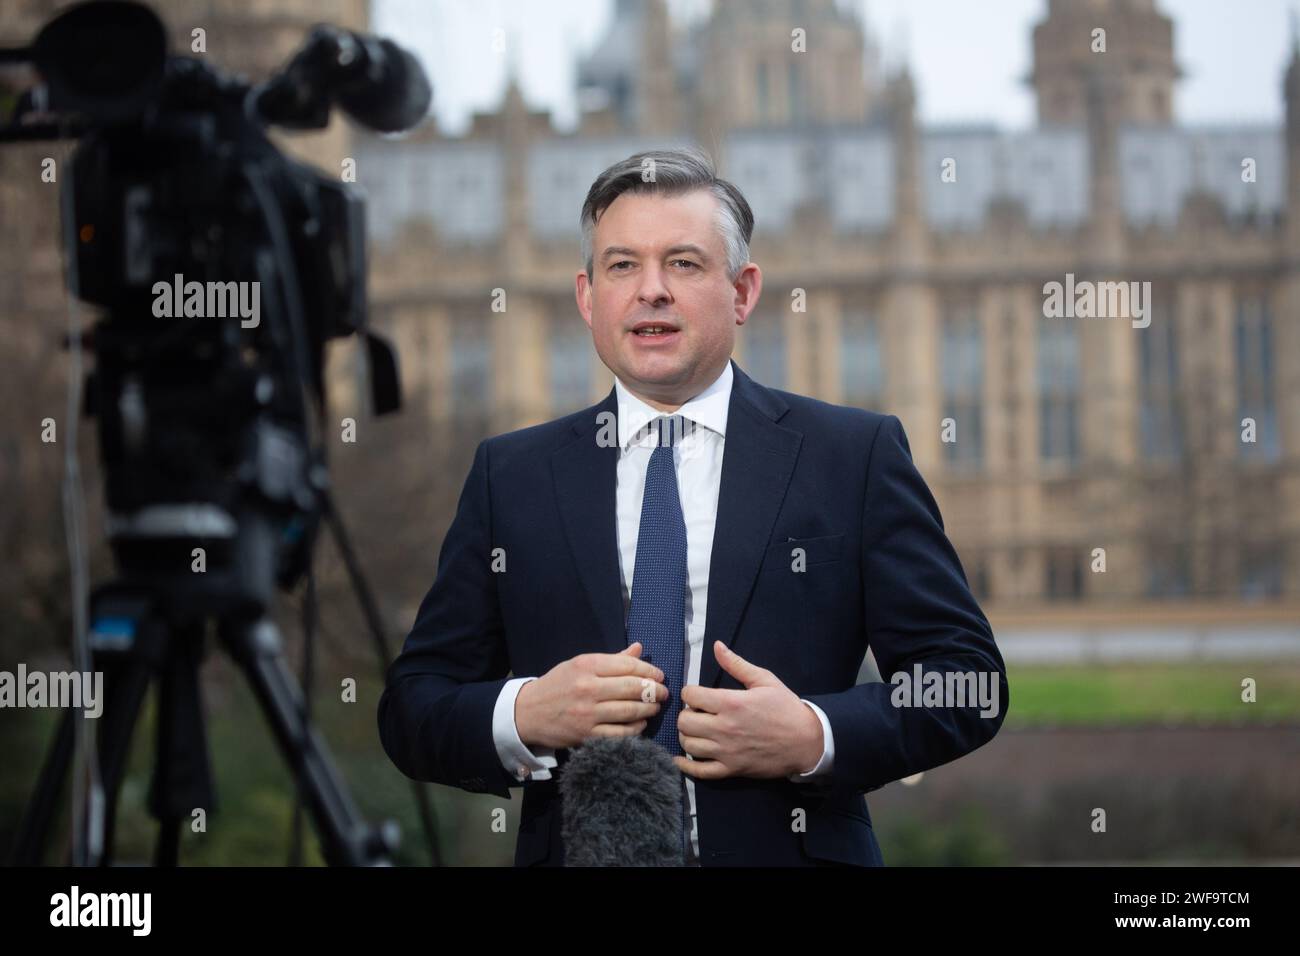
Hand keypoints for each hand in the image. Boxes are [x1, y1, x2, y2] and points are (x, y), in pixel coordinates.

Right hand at [515, 642, 668, 749]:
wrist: (527, 713)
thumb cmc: (557, 685)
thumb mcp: (578, 665)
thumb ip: (611, 659)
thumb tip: (639, 649)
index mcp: (586, 665)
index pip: (627, 665)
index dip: (648, 671)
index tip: (659, 675)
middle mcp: (587, 688)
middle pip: (632, 688)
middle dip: (654, 690)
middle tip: (663, 692)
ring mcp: (587, 714)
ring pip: (629, 711)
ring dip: (649, 709)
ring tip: (655, 707)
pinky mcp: (586, 735)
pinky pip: (620, 733)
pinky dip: (636, 728)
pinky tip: (641, 723)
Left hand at [673, 641, 823, 779]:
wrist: (807, 741)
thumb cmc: (786, 708)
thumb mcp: (765, 680)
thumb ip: (737, 664)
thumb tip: (717, 646)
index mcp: (731, 703)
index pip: (690, 695)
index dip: (691, 692)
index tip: (698, 695)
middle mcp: (724, 728)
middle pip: (684, 721)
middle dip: (687, 713)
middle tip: (698, 713)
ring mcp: (726, 751)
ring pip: (688, 744)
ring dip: (688, 735)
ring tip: (698, 730)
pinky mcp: (731, 769)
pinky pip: (700, 771)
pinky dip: (686, 765)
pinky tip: (681, 758)